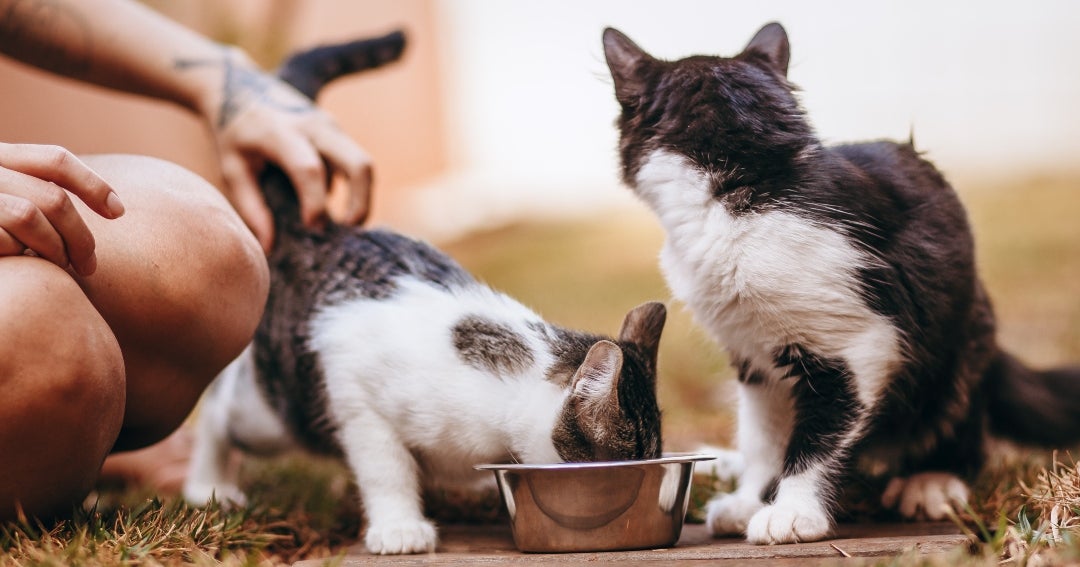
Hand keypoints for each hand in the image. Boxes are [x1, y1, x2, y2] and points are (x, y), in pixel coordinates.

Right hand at [0, 143, 124, 275]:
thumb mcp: (6, 193)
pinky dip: (19, 257)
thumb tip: (110, 206)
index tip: (119, 212)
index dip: (93, 185)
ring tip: (62, 269)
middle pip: (51, 196)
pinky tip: (23, 266)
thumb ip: (33, 192)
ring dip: (55, 249)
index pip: (54, 160)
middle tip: (90, 265)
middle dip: (81, 236)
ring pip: (29, 216)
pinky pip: (2, 241)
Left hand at [202, 51, 372, 251]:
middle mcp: (314, 125)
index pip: (309, 169)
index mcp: (281, 133)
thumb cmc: (233, 133)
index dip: (315, 203)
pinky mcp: (337, 130)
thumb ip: (252, 207)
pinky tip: (329, 204)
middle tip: (348, 230)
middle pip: (359, 164)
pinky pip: (354, 162)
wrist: (239, 86)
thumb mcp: (232, 169)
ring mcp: (330, 125)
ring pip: (364, 164)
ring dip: (361, 197)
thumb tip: (268, 247)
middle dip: (362, 202)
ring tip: (343, 223)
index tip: (312, 228)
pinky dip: (352, 188)